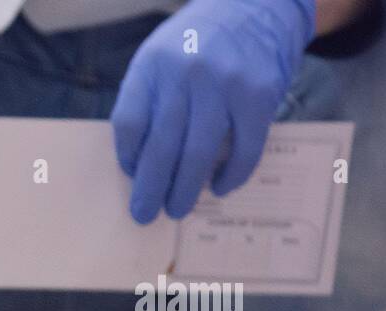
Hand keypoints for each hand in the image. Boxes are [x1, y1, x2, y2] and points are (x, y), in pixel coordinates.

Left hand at [112, 0, 315, 223]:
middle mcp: (186, 73)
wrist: (255, 3)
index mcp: (152, 65)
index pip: (129, 123)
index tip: (131, 176)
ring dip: (186, 189)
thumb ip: (147, 101)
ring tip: (177, 209)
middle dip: (151, 188)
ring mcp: (224, 84)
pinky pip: (244, 148)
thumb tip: (138, 163)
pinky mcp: (258, 95)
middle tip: (144, 215)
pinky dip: (231, 175)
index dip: (127, 157)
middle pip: (161, 146)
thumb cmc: (196, 42)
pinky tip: (218, 187)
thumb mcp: (158, 57)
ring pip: (199, 153)